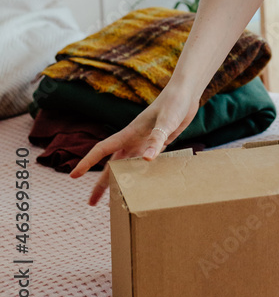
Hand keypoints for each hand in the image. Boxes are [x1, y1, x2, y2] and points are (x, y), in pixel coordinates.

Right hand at [68, 84, 200, 206]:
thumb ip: (157, 139)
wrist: (186, 93)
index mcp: (129, 133)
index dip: (87, 162)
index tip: (74, 175)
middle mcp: (134, 139)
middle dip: (101, 183)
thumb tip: (147, 160)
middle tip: (92, 203)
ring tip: (114, 201)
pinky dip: (139, 175)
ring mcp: (145, 142)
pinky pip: (143, 163)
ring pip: (127, 167)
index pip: (102, 149)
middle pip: (112, 165)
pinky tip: (140, 185)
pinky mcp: (157, 143)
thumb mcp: (166, 121)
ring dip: (120, 182)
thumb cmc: (174, 103)